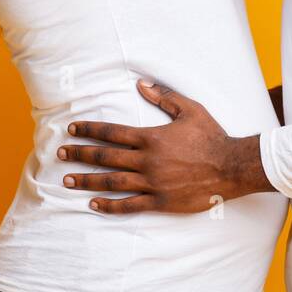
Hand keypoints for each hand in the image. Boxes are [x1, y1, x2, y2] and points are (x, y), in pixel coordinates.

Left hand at [57, 80, 274, 213]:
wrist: (231, 167)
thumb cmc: (211, 136)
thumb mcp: (190, 109)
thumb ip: (164, 98)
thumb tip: (141, 85)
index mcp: (151, 137)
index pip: (112, 132)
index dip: (90, 130)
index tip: (72, 129)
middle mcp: (147, 161)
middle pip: (106, 157)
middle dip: (80, 154)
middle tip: (60, 153)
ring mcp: (153, 183)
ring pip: (112, 182)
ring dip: (87, 181)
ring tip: (67, 181)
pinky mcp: (161, 201)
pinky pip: (130, 206)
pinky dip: (110, 206)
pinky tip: (94, 205)